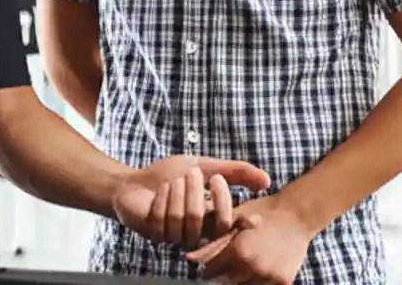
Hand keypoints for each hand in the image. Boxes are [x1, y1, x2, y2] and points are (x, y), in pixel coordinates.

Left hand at [112, 155, 270, 249]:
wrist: (135, 180)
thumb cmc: (170, 174)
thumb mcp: (204, 166)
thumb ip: (235, 172)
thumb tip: (267, 180)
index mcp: (211, 219)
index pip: (227, 224)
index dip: (226, 205)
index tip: (218, 180)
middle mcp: (196, 232)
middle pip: (203, 218)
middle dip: (195, 191)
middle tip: (190, 173)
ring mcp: (175, 236)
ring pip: (183, 219)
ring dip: (177, 193)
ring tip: (173, 181)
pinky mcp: (156, 235)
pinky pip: (163, 219)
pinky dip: (161, 198)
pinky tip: (159, 191)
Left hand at [186, 193, 314, 284]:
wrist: (297, 214)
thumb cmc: (263, 211)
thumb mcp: (234, 220)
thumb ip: (213, 240)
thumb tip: (189, 258)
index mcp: (236, 252)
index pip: (211, 271)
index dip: (209, 267)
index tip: (209, 266)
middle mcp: (251, 267)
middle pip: (227, 281)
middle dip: (225, 273)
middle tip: (232, 261)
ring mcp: (268, 276)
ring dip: (241, 279)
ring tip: (247, 263)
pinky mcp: (283, 282)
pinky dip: (259, 282)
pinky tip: (261, 267)